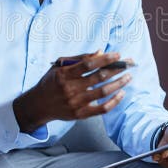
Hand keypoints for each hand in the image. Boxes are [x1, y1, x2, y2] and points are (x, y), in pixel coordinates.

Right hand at [13, 50, 131, 131]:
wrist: (39, 105)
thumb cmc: (51, 82)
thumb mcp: (59, 66)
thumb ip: (80, 59)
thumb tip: (100, 52)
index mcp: (65, 74)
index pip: (89, 64)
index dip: (105, 59)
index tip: (117, 55)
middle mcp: (70, 89)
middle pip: (99, 77)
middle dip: (117, 69)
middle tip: (129, 64)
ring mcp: (76, 103)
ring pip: (103, 92)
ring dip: (119, 83)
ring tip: (128, 77)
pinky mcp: (81, 114)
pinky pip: (102, 109)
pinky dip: (114, 101)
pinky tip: (122, 93)